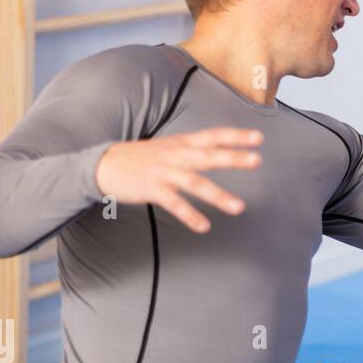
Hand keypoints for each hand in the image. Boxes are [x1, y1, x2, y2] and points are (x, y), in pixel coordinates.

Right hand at [94, 127, 263, 232]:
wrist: (104, 164)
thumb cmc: (143, 156)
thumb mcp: (170, 145)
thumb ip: (194, 147)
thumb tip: (222, 148)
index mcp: (183, 143)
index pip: (214, 136)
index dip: (236, 136)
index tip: (258, 137)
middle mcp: (176, 155)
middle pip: (208, 156)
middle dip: (233, 158)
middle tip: (256, 160)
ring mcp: (164, 172)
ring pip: (195, 183)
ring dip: (219, 196)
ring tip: (239, 207)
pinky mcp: (152, 189)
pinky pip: (174, 204)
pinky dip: (190, 215)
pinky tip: (204, 226)